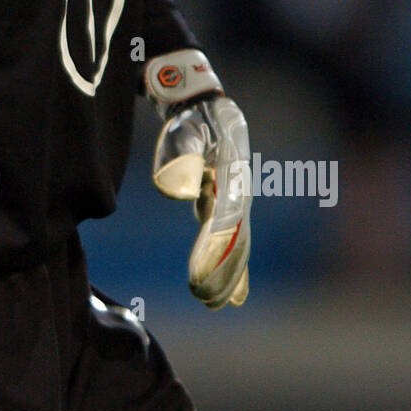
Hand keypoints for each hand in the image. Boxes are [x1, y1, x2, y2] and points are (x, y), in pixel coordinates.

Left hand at [145, 50, 251, 309]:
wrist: (206, 105)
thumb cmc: (192, 117)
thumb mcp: (184, 129)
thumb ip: (181, 157)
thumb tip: (173, 190)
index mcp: (230, 178)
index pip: (222, 223)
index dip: (212, 252)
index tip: (197, 279)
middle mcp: (237, 194)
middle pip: (234, 240)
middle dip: (222, 272)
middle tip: (205, 301)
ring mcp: (233, 201)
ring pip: (236, 245)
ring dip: (228, 276)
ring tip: (216, 304)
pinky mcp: (224, 206)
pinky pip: (233, 242)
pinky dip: (236, 269)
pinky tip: (235, 297)